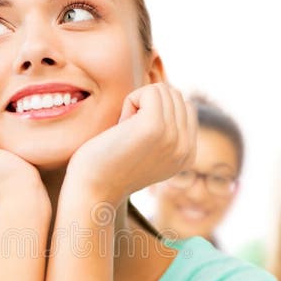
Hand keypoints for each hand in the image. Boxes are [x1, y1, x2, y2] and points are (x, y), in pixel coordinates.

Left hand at [66, 82, 196, 206]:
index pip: (185, 107)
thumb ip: (166, 129)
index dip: (155, 112)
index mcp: (188, 155)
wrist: (92, 190)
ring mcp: (173, 137)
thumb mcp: (148, 150)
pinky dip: (130, 102)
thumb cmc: (109, 166)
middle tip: (128, 134)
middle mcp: (186, 148)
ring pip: (163, 90)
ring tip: (125, 132)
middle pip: (175, 95)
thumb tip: (169, 92)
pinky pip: (149, 91)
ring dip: (137, 105)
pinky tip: (121, 127)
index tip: (137, 139)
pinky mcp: (155, 126)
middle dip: (147, 106)